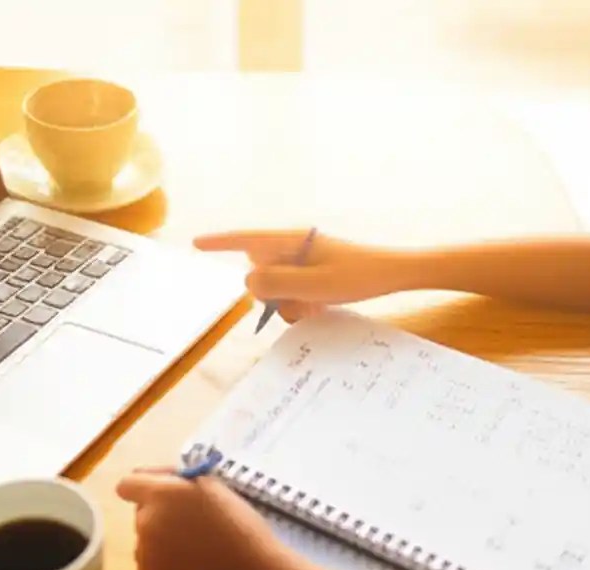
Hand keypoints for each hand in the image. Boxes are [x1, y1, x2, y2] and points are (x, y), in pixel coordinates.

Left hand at [117, 470, 284, 569]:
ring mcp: (144, 556)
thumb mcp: (213, 486)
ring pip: (144, 542)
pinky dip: (165, 569)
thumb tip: (145, 476)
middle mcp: (145, 523)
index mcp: (161, 494)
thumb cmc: (240, 525)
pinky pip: (149, 568)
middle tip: (191, 527)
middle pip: (140, 514)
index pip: (126, 485)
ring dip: (161, 543)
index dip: (141, 489)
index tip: (158, 497)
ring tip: (196, 551)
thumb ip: (175, 478)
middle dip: (159, 516)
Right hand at [195, 229, 407, 322]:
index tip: (196, 243)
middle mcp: (293, 248)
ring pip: (276, 287)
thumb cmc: (357, 276)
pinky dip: (299, 304)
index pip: (246, 239)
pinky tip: (318, 308)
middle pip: (260, 271)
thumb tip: (246, 283)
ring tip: (313, 307)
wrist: (393, 275)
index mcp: (290, 241)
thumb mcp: (314, 285)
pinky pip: (292, 292)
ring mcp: (304, 261)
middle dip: (270, 293)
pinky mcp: (314, 274)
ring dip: (287, 302)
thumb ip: (276, 283)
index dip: (220, 243)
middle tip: (298, 302)